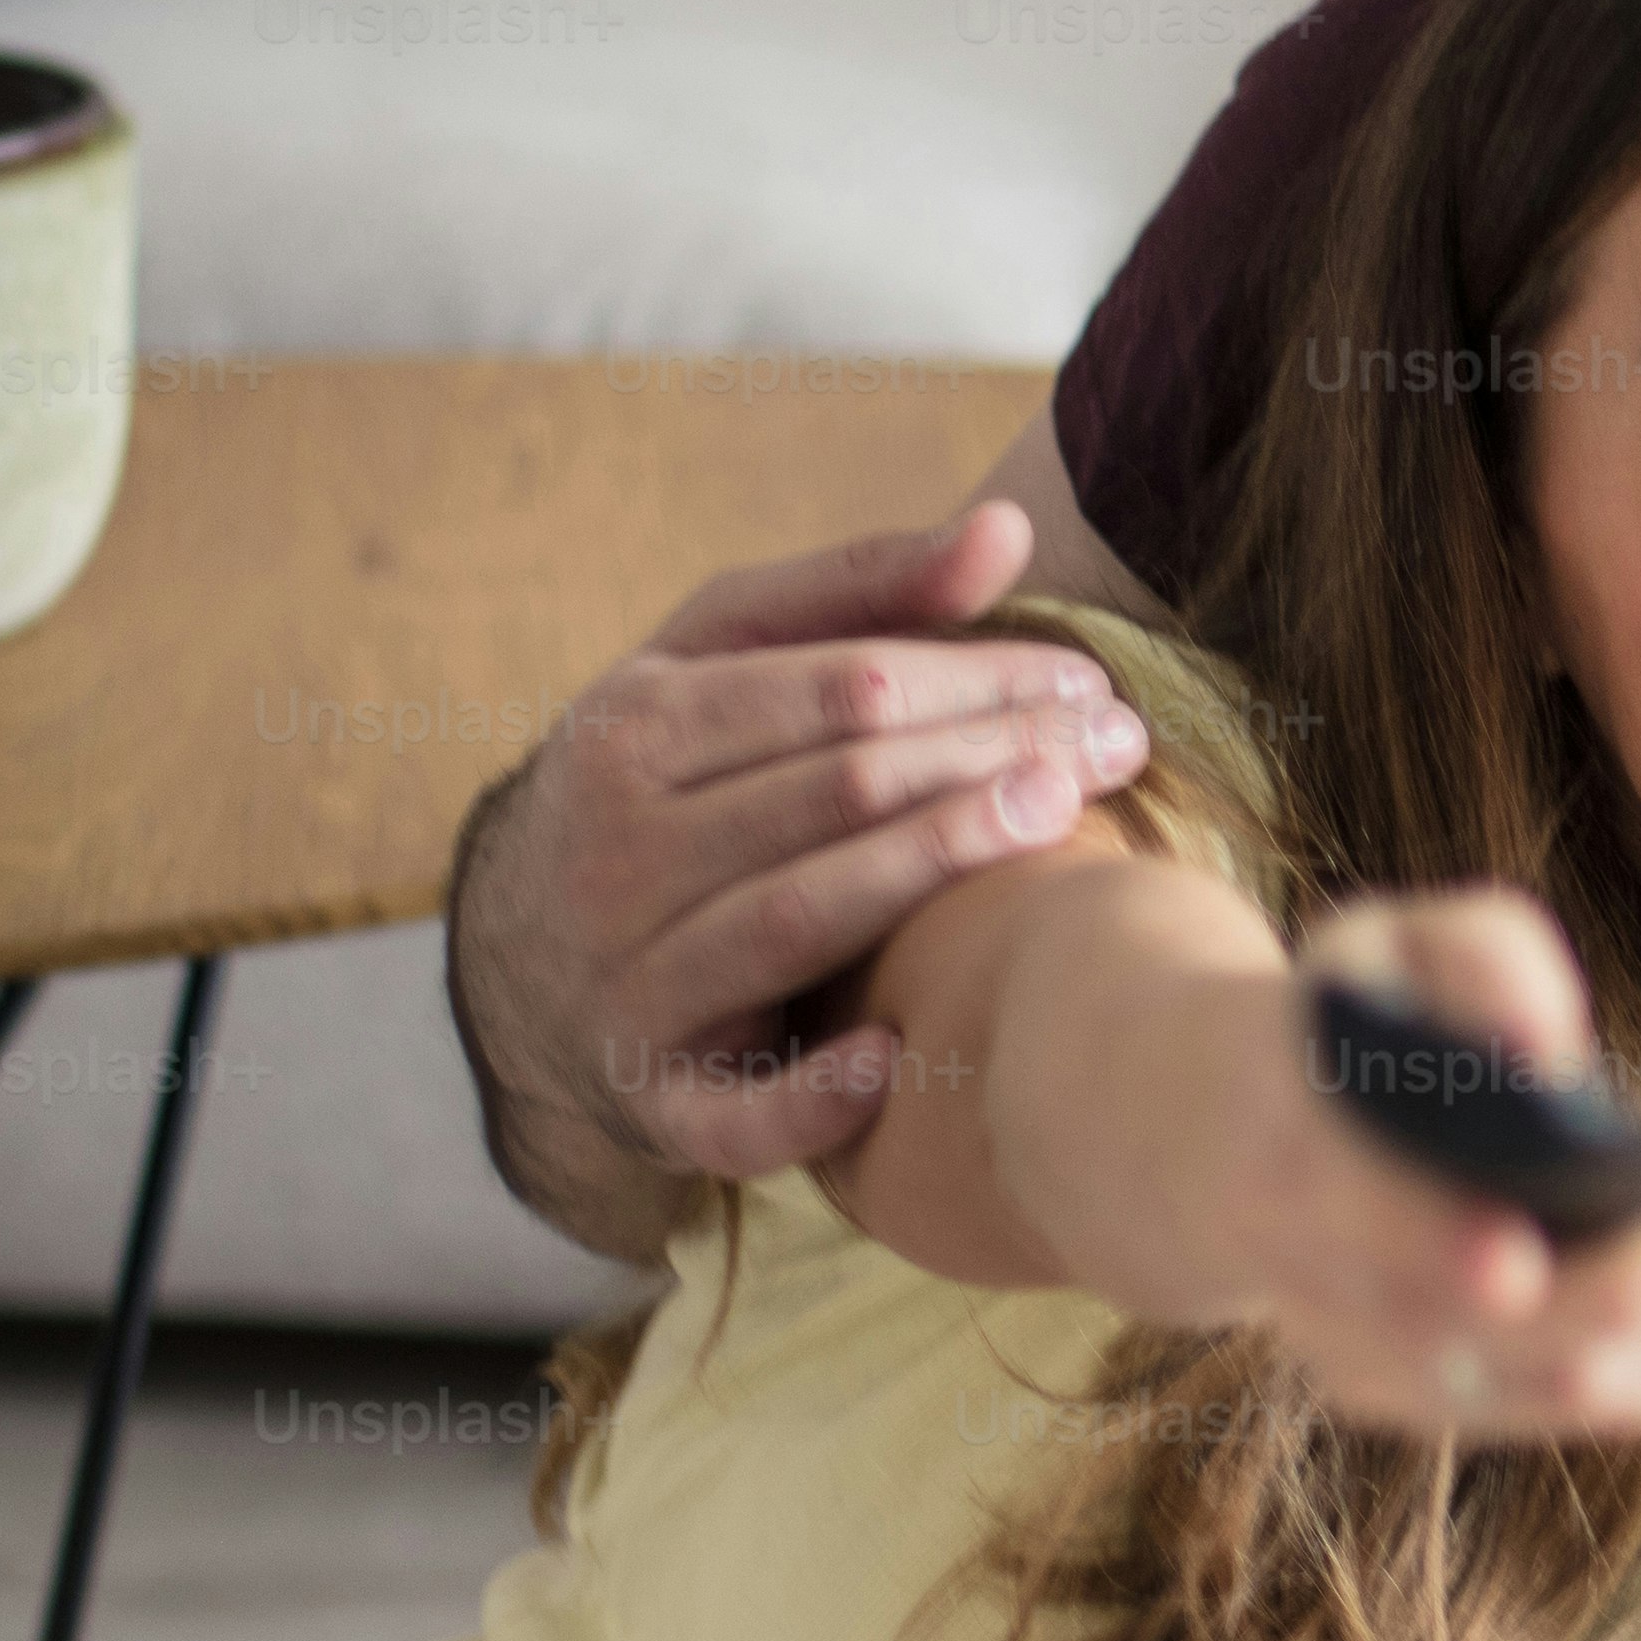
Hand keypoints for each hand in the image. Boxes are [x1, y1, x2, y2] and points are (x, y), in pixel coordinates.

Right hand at [466, 482, 1155, 1202]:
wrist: (521, 958)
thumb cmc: (666, 780)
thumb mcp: (723, 665)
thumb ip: (860, 595)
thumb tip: (1007, 529)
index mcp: (635, 727)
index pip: (840, 688)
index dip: (977, 680)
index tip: (1088, 684)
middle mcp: (616, 850)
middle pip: (834, 790)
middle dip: (989, 758)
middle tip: (1118, 747)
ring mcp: (626, 980)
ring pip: (795, 917)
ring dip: (939, 869)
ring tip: (1065, 827)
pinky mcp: (651, 1099)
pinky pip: (729, 1111)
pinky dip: (807, 1096)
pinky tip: (893, 1058)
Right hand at [1118, 888, 1640, 1447]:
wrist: (1218, 1136)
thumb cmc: (1344, 1017)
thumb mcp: (1386, 942)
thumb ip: (1479, 957)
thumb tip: (1549, 1044)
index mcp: (1294, 1157)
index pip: (1366, 1222)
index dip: (1439, 1245)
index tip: (1525, 1254)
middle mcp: (1322, 1286)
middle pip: (1487, 1331)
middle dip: (1640, 1281)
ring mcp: (1370, 1363)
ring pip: (1535, 1392)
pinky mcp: (1425, 1400)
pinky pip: (1554, 1414)